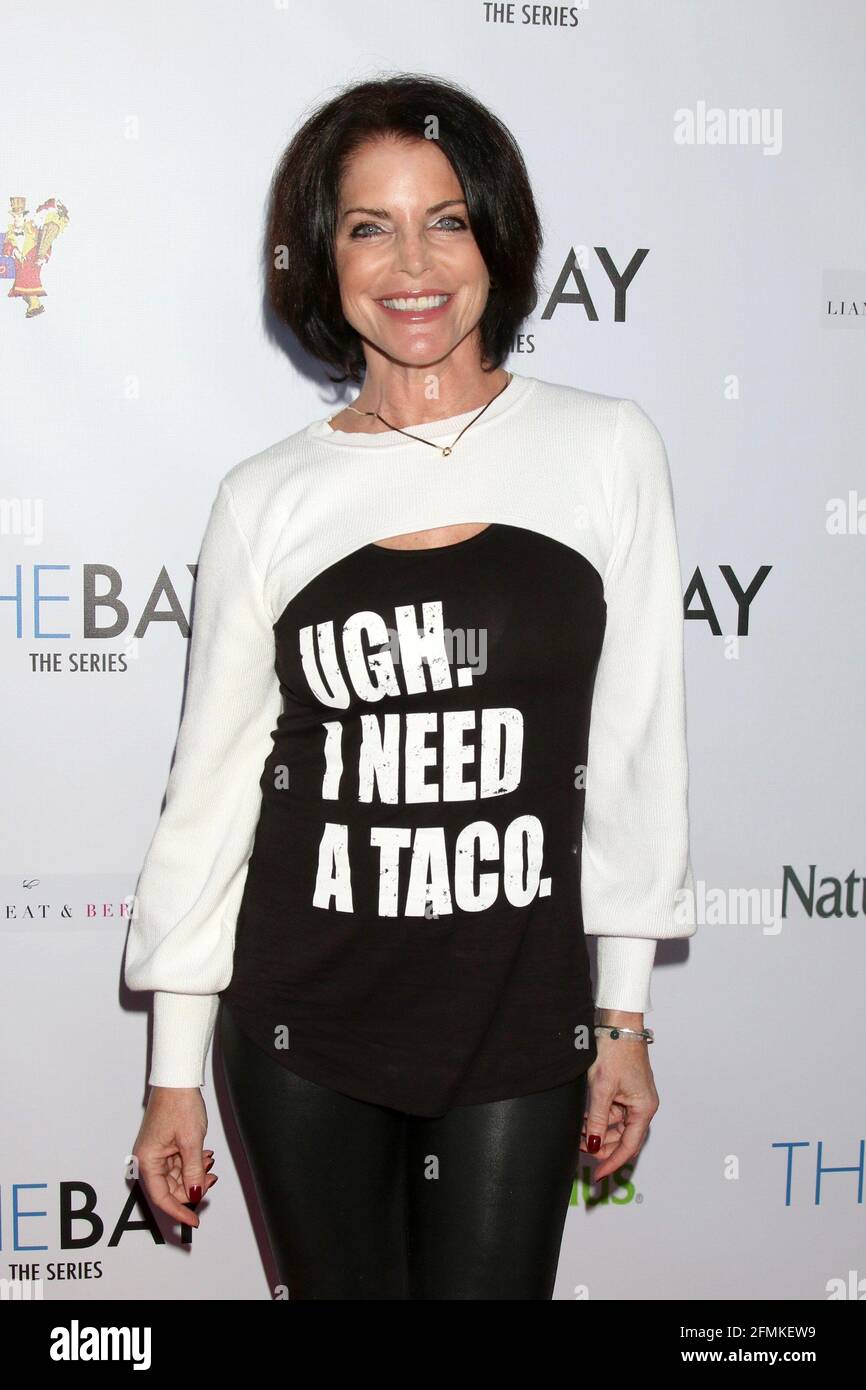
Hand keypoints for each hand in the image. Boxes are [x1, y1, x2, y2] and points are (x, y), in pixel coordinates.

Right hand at [131, 1086, 217, 1228]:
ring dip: (194, 1173)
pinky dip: (192, 1163)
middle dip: (192, 1187)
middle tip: (212, 1179)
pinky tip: (205, 1156)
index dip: (179, 1211)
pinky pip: (177, 1163)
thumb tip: (195, 1193)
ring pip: (175, 1176)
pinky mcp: (164, 1145)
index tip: (194, 1221)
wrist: (177, 1080)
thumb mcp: (191, 1142)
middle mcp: (147, 1158)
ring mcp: (156, 1152)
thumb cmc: (179, 1105)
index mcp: (147, 1160)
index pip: (161, 1197)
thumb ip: (193, 1170)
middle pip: (169, 1188)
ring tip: (210, 1162)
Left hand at [580, 1034, 658, 1181]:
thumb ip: (596, 1119)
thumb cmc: (616, 1052)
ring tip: (577, 1129)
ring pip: (614, 1125)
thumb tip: (592, 1144)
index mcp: (643, 1108)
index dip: (613, 1163)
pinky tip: (583, 1116)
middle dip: (600, 1144)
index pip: (629, 1146)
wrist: (618, 1025)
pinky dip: (597, 1116)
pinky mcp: (624, 1089)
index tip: (598, 1175)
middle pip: (621, 1138)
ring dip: (596, 1130)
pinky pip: (611, 1111)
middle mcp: (642, 1106)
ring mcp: (633, 1097)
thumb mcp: (602, 1089)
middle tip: (578, 1146)